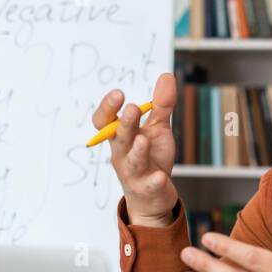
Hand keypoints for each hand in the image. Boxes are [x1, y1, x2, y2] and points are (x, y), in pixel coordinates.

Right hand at [96, 72, 177, 226]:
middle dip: (124, 124)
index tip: (118, 94)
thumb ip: (161, 105)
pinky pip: (149, 185)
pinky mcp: (147, 189)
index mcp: (120, 137)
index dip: (108, 109)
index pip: (105, 122)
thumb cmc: (150, 157)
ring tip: (143, 140)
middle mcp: (122, 154)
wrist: (152, 196)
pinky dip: (153, 180)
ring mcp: (133, 173)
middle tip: (131, 108)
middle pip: (119, 138)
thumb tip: (166, 75)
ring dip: (137, 150)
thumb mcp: (157, 129)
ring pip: (132, 161)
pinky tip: (160, 176)